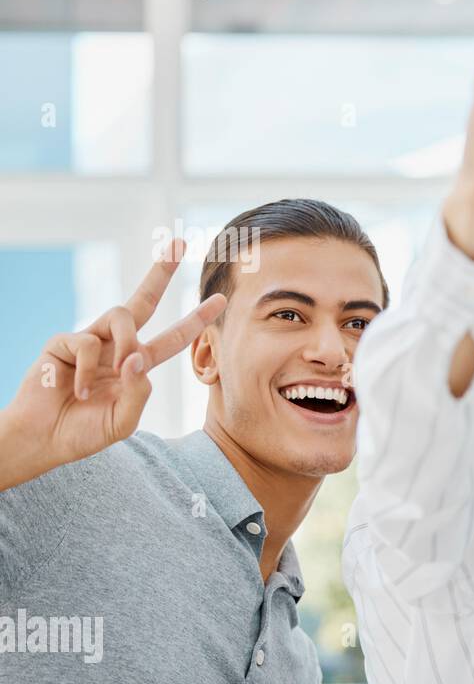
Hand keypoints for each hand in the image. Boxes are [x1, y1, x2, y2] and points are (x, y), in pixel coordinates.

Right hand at [0, 239, 226, 489]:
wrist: (42, 441)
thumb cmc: (83, 432)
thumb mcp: (124, 421)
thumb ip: (138, 393)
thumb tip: (137, 358)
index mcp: (136, 365)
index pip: (173, 338)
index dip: (196, 319)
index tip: (220, 299)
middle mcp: (115, 346)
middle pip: (142, 300)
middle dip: (161, 272)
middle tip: (179, 242)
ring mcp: (89, 341)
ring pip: (122, 314)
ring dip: (129, 342)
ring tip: (120, 370)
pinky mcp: (62, 342)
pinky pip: (86, 342)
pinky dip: (87, 371)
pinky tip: (79, 392)